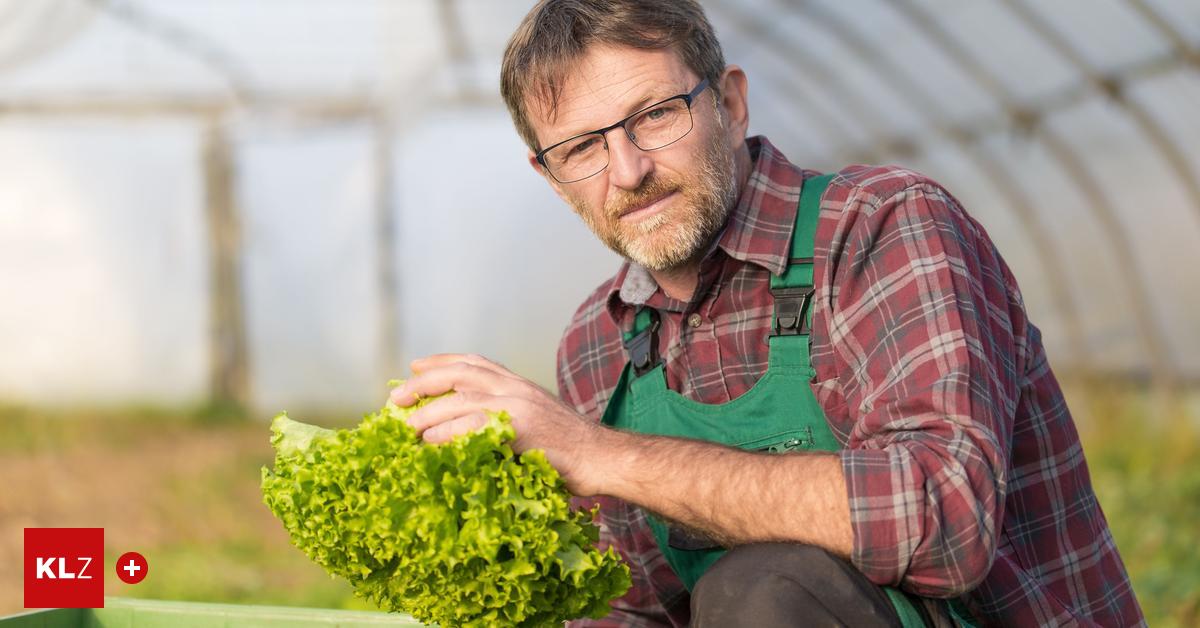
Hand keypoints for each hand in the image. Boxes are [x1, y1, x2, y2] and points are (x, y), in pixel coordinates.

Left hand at [389, 353, 606, 494]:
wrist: (601, 458)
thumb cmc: (568, 452)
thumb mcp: (535, 425)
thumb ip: (505, 421)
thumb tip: (467, 434)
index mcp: (518, 384)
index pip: (474, 362)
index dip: (441, 361)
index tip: (415, 366)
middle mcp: (516, 387)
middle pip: (459, 373)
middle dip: (423, 383)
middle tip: (396, 398)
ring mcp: (518, 405)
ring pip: (460, 398)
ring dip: (427, 411)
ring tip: (404, 426)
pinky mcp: (520, 427)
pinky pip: (473, 425)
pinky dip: (447, 432)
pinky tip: (429, 442)